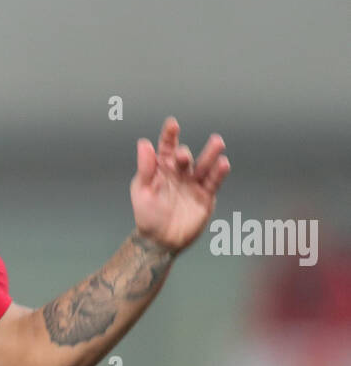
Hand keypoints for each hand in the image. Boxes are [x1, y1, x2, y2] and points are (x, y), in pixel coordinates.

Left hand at [130, 117, 229, 254]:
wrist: (161, 240)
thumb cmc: (147, 215)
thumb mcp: (142, 191)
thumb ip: (145, 168)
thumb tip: (144, 143)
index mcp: (162, 169)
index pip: (166, 148)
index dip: (169, 135)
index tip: (172, 124)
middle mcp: (180, 173)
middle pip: (185, 157)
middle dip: (185, 154)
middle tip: (182, 156)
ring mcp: (194, 183)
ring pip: (204, 165)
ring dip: (210, 154)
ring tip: (217, 142)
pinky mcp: (206, 196)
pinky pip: (213, 182)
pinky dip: (219, 172)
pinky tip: (223, 163)